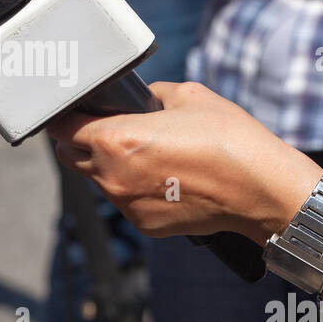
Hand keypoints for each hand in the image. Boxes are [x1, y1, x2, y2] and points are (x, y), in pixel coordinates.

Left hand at [47, 81, 321, 243]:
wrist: (261, 190)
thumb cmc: (228, 138)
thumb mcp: (187, 96)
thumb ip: (150, 96)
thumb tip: (139, 100)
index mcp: (114, 140)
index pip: (61, 129)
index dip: (65, 117)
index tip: (74, 111)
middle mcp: (112, 177)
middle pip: (70, 157)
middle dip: (80, 142)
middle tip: (108, 128)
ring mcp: (126, 205)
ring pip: (97, 180)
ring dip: (108, 166)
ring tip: (146, 152)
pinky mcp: (144, 225)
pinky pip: (124, 201)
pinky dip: (132, 188)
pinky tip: (163, 176)